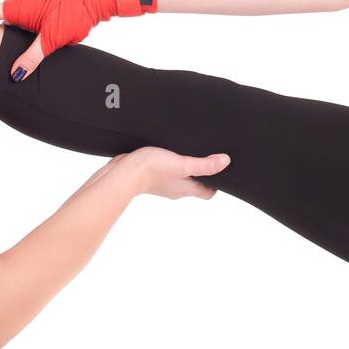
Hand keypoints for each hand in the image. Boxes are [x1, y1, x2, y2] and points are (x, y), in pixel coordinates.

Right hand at [0, 0, 157, 82]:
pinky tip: (11, 42)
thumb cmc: (77, 9)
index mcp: (17, 8)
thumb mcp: (53, 37)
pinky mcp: (43, 9)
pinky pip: (20, 22)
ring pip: (6, 22)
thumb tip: (15, 75)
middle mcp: (21, 4)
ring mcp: (32, 5)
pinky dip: (11, 31)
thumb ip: (32, 57)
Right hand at [102, 145, 230, 199]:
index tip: (220, 173)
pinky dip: (171, 166)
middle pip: (194, 186)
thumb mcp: (183, 164)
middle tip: (208, 160)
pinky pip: (166, 173)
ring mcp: (163, 184)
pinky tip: (169, 155)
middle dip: (202, 175)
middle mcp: (176, 189)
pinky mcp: (152, 176)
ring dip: (186, 170)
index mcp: (186, 189)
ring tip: (190, 154)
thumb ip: (203, 165)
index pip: (207, 193)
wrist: (123, 172)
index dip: (215, 185)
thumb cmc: (151, 170)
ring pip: (180, 179)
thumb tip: (225, 162)